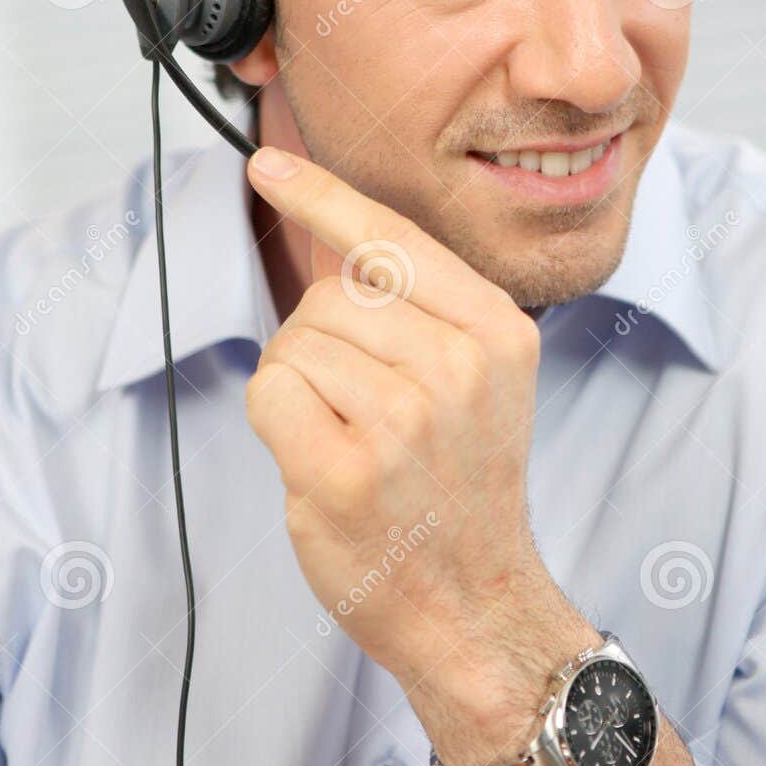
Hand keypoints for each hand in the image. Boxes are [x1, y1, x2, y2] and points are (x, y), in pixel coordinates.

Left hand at [244, 146, 598, 765]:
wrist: (475, 603)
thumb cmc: (462, 487)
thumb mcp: (477, 378)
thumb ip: (416, 305)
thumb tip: (329, 230)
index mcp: (498, 331)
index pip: (391, 240)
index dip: (323, 196)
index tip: (268, 162)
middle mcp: (460, 366)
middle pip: (331, 294)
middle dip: (321, 340)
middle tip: (363, 409)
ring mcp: (405, 420)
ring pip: (295, 342)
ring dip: (299, 386)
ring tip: (351, 441)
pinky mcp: (348, 472)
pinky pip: (270, 393)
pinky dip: (276, 423)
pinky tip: (323, 464)